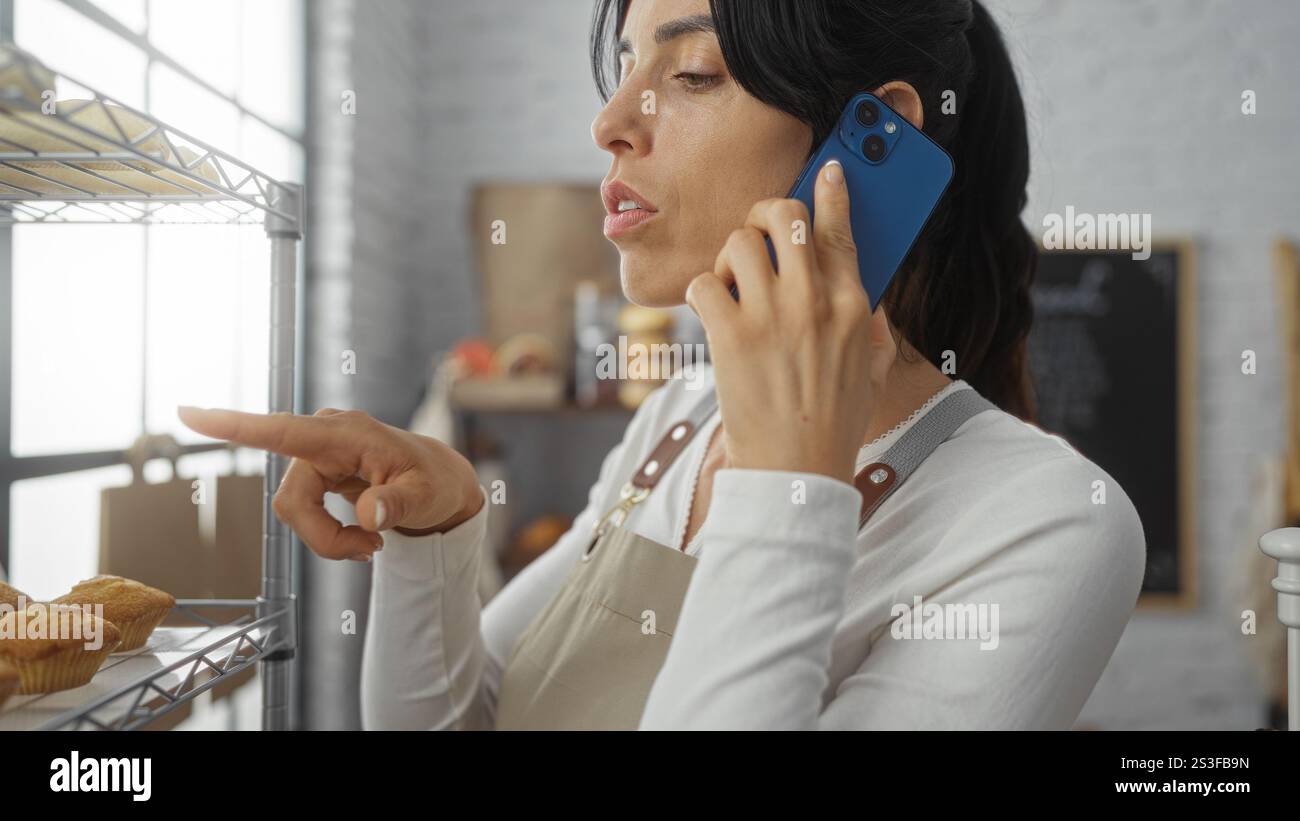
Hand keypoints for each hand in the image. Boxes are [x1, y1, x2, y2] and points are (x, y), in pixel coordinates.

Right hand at [177, 406, 482, 560]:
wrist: (439, 484)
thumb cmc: (435, 483)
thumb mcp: (428, 497)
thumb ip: (400, 505)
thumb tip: (371, 515)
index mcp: (347, 433)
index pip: (284, 431)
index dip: (236, 427)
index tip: (189, 414)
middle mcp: (324, 437)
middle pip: (291, 500)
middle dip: (324, 537)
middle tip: (371, 552)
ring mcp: (316, 456)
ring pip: (292, 512)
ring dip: (328, 540)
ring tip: (371, 545)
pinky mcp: (314, 473)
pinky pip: (301, 514)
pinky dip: (327, 536)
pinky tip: (361, 539)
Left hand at [684, 159, 896, 484]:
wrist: (795, 471)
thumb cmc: (833, 422)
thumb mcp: (873, 368)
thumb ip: (872, 321)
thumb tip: (865, 285)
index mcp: (853, 305)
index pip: (841, 228)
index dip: (833, 190)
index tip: (828, 168)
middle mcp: (813, 301)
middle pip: (785, 215)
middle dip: (766, 216)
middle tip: (759, 238)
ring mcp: (771, 315)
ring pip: (740, 240)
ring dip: (731, 256)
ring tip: (735, 285)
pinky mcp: (730, 334)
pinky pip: (705, 282)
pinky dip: (704, 293)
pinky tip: (715, 315)